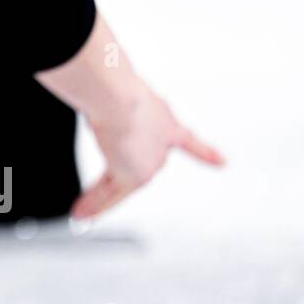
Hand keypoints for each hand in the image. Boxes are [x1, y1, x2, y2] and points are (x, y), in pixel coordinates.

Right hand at [72, 87, 224, 218]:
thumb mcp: (125, 94)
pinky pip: (110, 195)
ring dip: (99, 198)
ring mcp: (149, 165)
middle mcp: (162, 147)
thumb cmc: (118, 89)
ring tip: (82, 209)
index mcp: (166, 122)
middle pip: (140, 164)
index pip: (188, 141)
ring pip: (121, 185)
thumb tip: (100, 96)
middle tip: (100, 168)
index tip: (222, 162)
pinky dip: (94, 206)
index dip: (205, 153)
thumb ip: (116, 101)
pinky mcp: (131, 177)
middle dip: (117, 166)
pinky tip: (81, 213)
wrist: (118, 98)